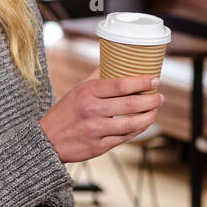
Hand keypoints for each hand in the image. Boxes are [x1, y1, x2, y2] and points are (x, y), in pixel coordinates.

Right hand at [39, 66, 163, 162]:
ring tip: (154, 111)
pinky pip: (125, 138)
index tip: (155, 80)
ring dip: (148, 117)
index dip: (142, 82)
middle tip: (160, 97)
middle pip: (130, 105)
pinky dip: (138, 130)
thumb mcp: (77, 90)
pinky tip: (143, 124)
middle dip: (151, 100)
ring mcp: (96, 130)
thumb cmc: (65, 112)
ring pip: (131, 124)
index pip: (121, 85)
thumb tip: (114, 59)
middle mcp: (92, 110)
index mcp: (87, 93)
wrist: (47, 140)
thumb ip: (97, 77)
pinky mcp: (99, 146)